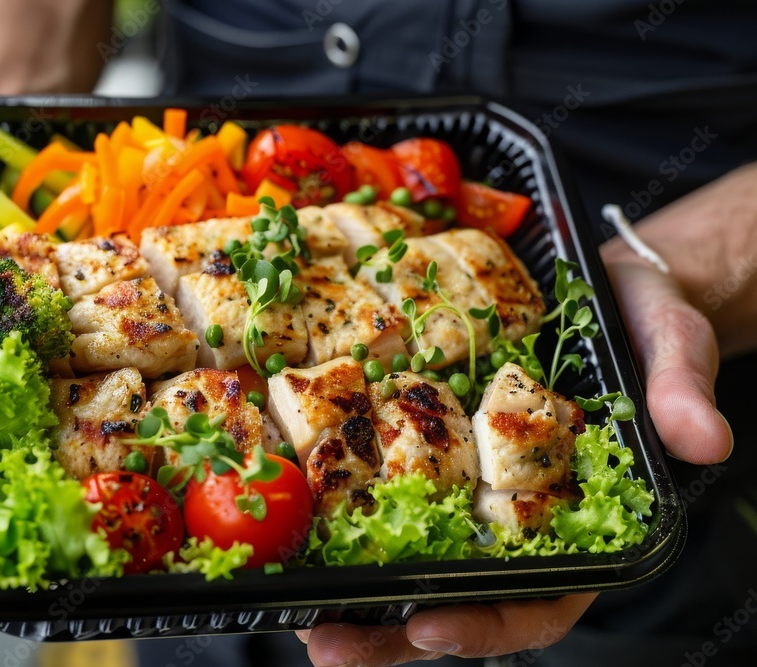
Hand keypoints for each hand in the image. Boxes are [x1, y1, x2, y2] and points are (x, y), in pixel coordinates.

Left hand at [299, 165, 754, 664]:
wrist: (608, 287)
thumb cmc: (644, 324)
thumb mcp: (675, 345)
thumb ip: (682, 392)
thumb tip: (705, 439)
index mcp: (583, 520)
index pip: (542, 597)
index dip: (490, 623)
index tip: (432, 627)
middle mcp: (520, 521)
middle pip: (459, 600)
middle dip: (394, 631)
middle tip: (329, 645)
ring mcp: (475, 493)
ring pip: (416, 563)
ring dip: (358, 597)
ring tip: (300, 617)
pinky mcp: (438, 455)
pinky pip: (393, 498)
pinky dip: (350, 523)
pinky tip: (302, 534)